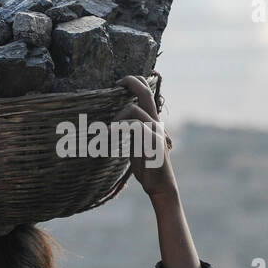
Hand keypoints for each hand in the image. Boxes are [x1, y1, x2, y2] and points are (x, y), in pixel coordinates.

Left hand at [113, 74, 179, 200]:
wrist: (160, 186)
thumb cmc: (147, 166)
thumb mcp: (136, 144)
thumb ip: (130, 131)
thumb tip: (113, 122)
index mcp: (152, 121)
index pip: (147, 92)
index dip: (135, 82)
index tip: (119, 84)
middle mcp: (156, 123)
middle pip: (145, 92)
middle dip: (131, 82)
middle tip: (116, 84)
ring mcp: (156, 132)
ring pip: (134, 109)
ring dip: (116, 117)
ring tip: (107, 131)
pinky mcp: (154, 142)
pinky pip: (135, 126)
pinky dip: (119, 127)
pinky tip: (108, 133)